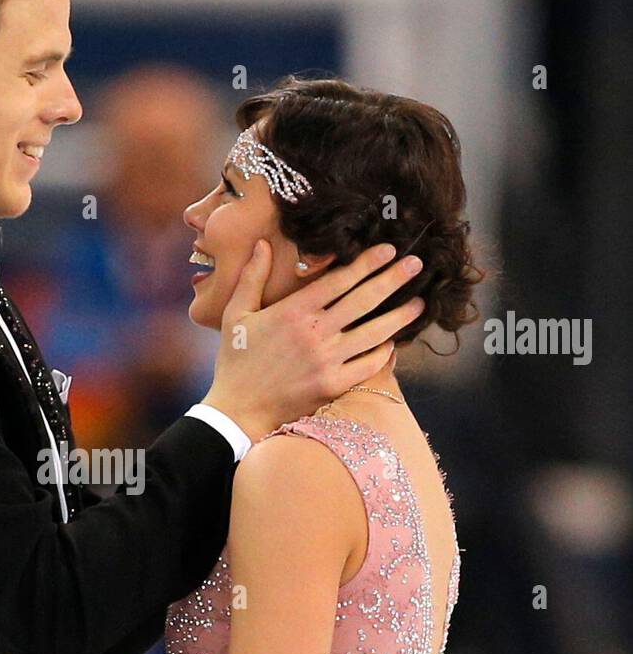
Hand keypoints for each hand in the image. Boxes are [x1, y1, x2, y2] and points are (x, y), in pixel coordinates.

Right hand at [202, 241, 425, 439]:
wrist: (237, 409)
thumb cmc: (234, 360)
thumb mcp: (235, 314)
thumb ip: (252, 277)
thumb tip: (264, 244)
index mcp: (293, 311)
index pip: (340, 280)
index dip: (367, 263)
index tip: (387, 250)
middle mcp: (315, 333)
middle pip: (365, 300)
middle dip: (394, 279)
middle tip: (416, 264)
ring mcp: (327, 360)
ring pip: (375, 333)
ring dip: (400, 316)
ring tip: (419, 304)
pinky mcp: (333, 384)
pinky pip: (368, 365)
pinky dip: (383, 353)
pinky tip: (392, 343)